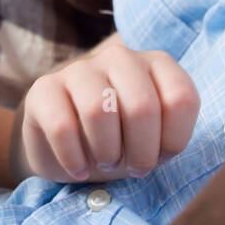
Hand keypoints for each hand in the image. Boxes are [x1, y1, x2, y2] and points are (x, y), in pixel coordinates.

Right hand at [11, 32, 199, 183]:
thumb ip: (170, 138)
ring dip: (106, 153)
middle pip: (141, 107)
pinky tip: (78, 167)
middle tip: (132, 167)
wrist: (69, 148)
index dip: (174, 140)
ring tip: (105, 164)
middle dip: (141, 152)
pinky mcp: (44, 88)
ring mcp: (79, 68)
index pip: (181, 99)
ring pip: (99, 110)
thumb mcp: (155, 141)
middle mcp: (120, 58)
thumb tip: (162, 149)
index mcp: (156, 64)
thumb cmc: (123, 142)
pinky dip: (73, 158)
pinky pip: (61, 127)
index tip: (160, 155)